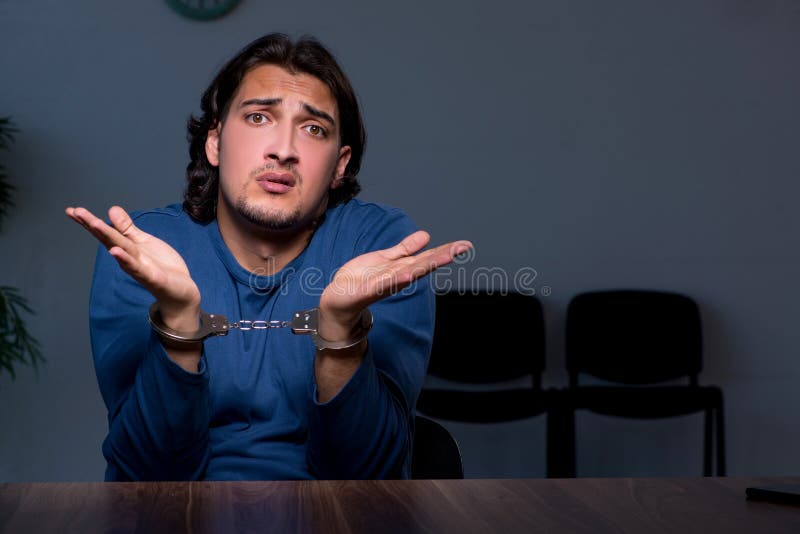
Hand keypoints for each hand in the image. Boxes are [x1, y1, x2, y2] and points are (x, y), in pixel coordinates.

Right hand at [65, 206, 200, 331]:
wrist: (180, 291)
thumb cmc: (161, 266)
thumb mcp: (144, 242)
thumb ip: (127, 228)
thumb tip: (111, 210)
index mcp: (127, 248)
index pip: (106, 232)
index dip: (89, 222)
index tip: (72, 211)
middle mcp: (129, 257)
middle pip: (109, 238)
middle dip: (93, 225)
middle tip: (75, 211)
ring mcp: (139, 267)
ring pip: (121, 250)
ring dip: (107, 237)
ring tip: (94, 223)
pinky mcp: (151, 277)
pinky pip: (137, 268)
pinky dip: (126, 260)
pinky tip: (115, 251)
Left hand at [318, 230, 471, 341]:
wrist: (339, 299)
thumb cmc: (361, 279)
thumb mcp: (385, 259)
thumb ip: (405, 249)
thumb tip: (426, 236)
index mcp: (402, 268)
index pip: (428, 257)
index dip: (446, 250)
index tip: (465, 245)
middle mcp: (398, 277)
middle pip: (424, 264)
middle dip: (443, 256)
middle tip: (463, 248)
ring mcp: (384, 284)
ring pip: (408, 273)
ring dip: (426, 265)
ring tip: (443, 257)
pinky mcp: (368, 290)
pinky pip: (384, 284)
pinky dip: (396, 279)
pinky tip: (408, 274)